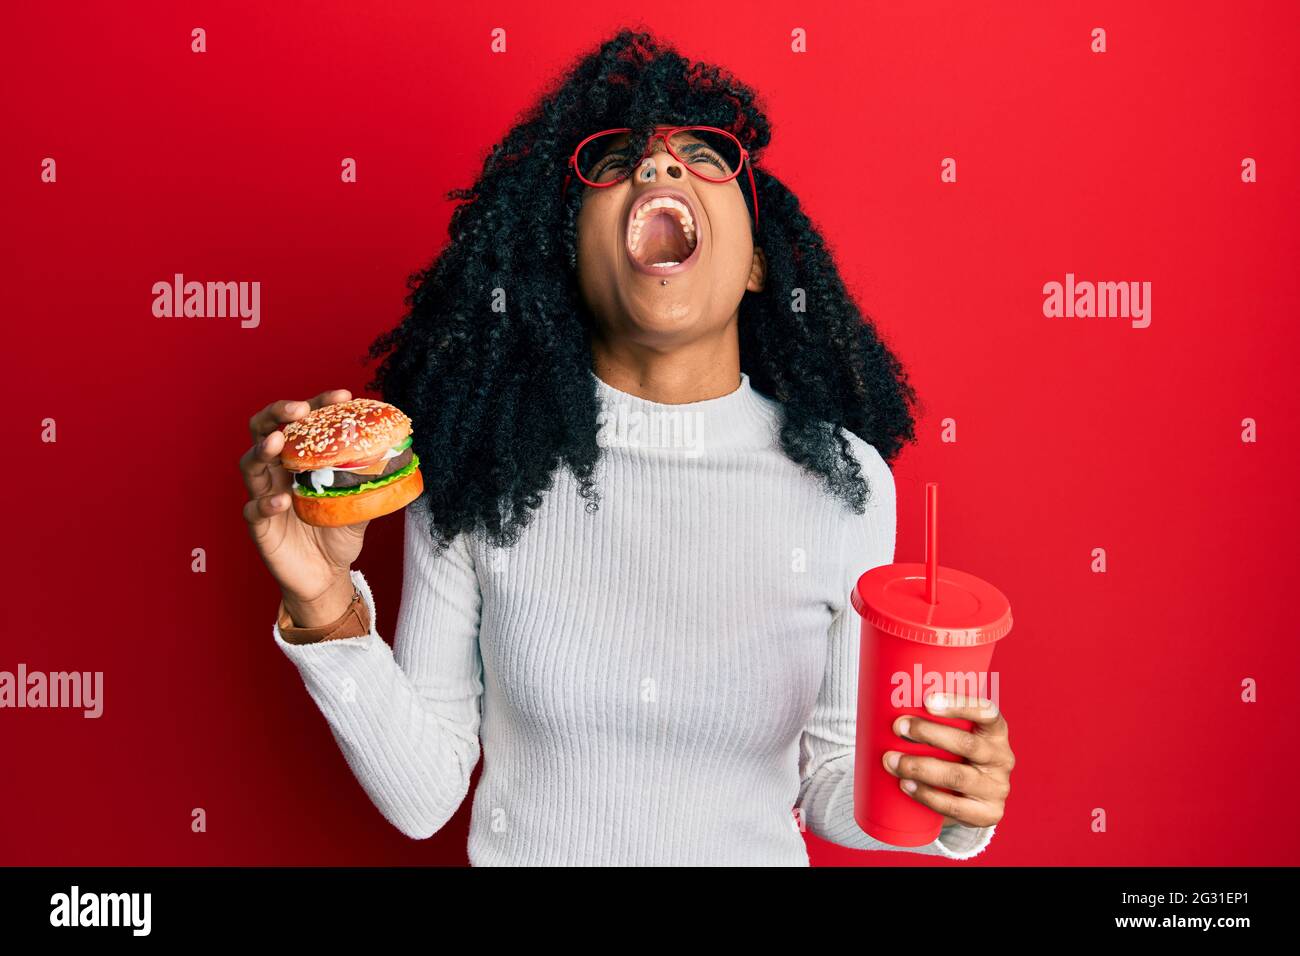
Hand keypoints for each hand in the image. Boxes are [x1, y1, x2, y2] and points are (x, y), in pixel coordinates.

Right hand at [239, 389, 370, 625]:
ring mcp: (264, 496)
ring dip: (263, 450)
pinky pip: (253, 510)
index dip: (319, 403)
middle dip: (277, 415)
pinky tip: (281, 501)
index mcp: (299, 459)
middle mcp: (277, 471)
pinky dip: (266, 503)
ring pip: (250, 465)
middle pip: (263, 432)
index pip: (303, 422)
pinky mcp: (259, 526)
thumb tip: (396, 460)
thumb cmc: (337, 534)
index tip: (343, 395)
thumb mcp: (359, 505)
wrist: (326, 576)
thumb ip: (368, 483)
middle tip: (298, 410)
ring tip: (278, 443)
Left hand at [881, 692, 1013, 830]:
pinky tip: (906, 785)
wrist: (972, 802)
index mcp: (996, 732)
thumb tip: (885, 701)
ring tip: (891, 761)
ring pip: (957, 776)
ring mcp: (997, 788)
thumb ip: (934, 721)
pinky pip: (954, 806)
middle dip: (928, 734)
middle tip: (898, 726)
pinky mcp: (988, 814)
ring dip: (919, 767)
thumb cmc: (955, 757)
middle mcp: (1002, 758)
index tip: (928, 700)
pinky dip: (926, 795)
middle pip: (967, 744)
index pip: (987, 712)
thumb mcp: (955, 736)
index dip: (960, 705)